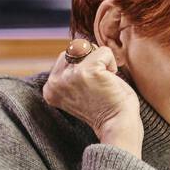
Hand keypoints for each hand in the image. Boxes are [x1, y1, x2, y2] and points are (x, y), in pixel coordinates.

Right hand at [41, 41, 141, 155]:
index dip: (84, 67)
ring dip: (102, 63)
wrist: (118, 126)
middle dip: (92, 61)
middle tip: (100, 85)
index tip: (92, 90)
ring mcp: (69, 77)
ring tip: (104, 84)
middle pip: (74, 49)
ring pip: (88, 48)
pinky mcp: (86, 72)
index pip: (65, 57)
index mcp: (50, 88)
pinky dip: (112, 64)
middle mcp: (55, 82)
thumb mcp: (81, 88)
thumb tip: (79, 44)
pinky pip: (104, 51)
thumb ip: (73, 71)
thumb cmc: (107, 107)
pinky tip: (111, 83)